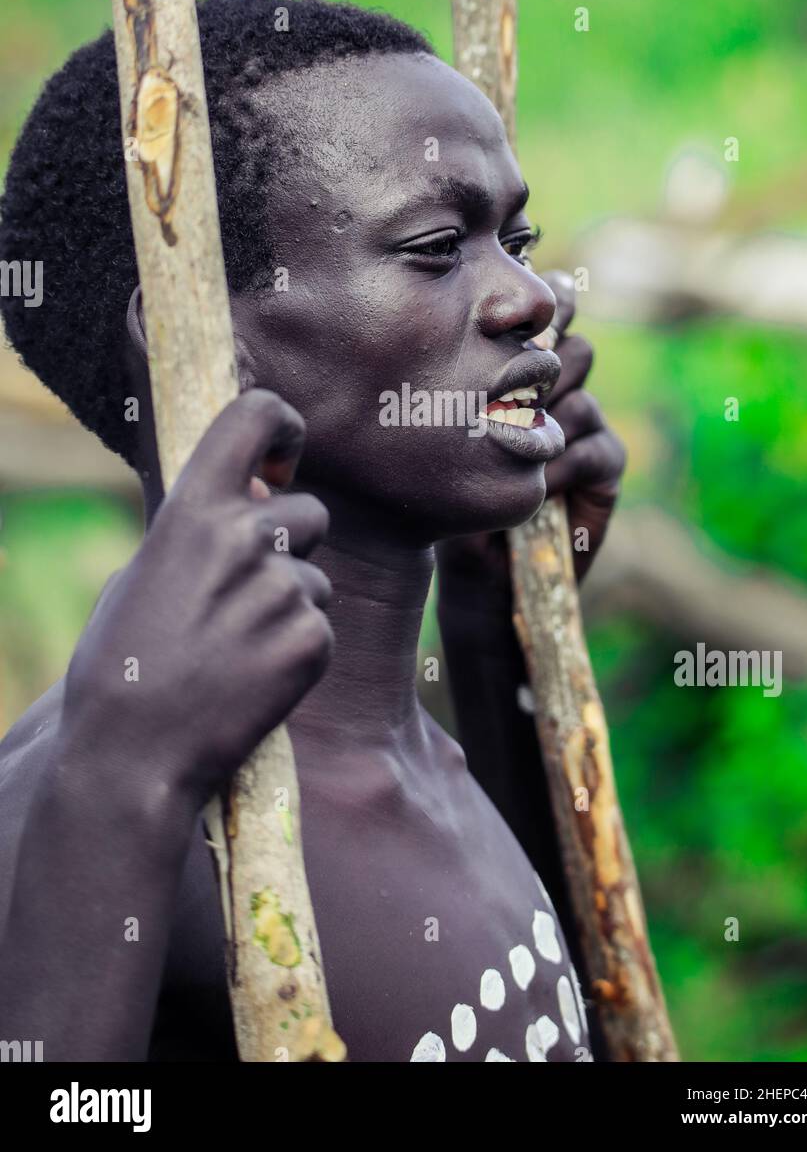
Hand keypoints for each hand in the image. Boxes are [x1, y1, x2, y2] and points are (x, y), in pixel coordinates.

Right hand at [61, 389, 333, 811]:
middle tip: (242, 598)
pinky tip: (251, 680)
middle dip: (288, 546)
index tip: (282, 457)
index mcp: (193, 509)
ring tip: (233, 649)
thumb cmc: (123, 663)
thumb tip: (259, 493)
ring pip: (315, 578)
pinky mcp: (310, 640)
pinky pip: (319, 628)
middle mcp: (245, 537)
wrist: (131, 755)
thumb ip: (200, 527)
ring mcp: (283, 589)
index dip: (283, 427)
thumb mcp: (144, 572)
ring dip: (289, 605)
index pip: (257, 415)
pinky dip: (296, 651)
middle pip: (308, 512)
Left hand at [436, 270, 624, 599]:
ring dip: (545, 414)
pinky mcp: (604, 467)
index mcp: (520, 370)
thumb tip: (426, 326)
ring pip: (582, 390)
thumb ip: (445, 380)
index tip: (520, 312)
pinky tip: (538, 483)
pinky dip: (564, 462)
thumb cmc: (445, 493)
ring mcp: (584, 425)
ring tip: (511, 444)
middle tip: (506, 388)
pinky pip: (596, 444)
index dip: (546, 305)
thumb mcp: (434, 432)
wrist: (476, 569)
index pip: (548, 317)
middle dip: (540, 359)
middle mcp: (557, 390)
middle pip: (569, 345)